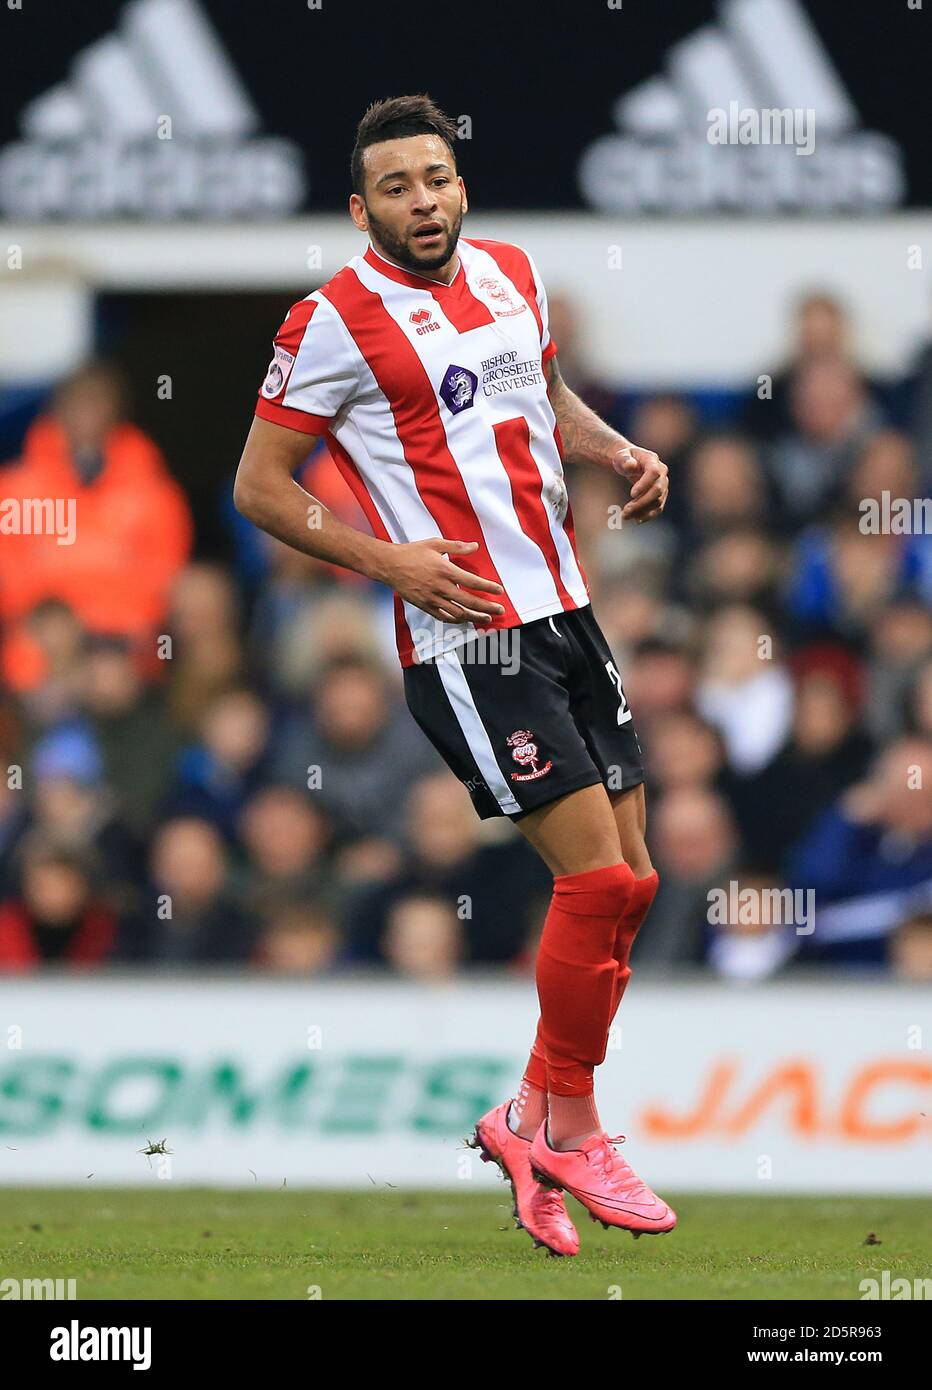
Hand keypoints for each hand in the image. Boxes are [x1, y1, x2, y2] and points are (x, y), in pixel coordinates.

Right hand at [382, 538, 505, 623]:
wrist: (389, 565)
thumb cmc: (412, 553)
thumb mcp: (435, 544)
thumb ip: (456, 546)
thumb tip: (474, 547)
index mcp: (445, 570)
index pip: (472, 582)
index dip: (488, 588)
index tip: (499, 591)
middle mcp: (440, 587)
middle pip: (469, 601)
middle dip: (487, 607)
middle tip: (500, 610)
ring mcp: (432, 599)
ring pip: (458, 613)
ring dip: (474, 616)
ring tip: (486, 618)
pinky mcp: (425, 606)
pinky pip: (443, 617)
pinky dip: (456, 620)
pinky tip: (465, 619)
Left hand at [611, 444, 668, 522]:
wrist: (629, 464)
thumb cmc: (623, 459)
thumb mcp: (620, 456)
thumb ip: (623, 460)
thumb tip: (630, 465)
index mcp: (652, 460)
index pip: (653, 472)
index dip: (644, 484)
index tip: (631, 494)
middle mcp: (662, 472)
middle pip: (657, 490)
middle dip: (641, 502)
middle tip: (625, 511)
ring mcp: (663, 484)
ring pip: (657, 501)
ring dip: (642, 511)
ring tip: (625, 516)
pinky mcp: (661, 495)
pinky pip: (658, 508)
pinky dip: (648, 515)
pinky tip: (636, 520)